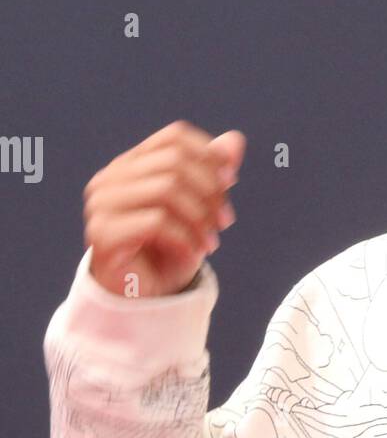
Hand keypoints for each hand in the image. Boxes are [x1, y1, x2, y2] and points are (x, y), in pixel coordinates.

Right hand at [84, 121, 245, 296]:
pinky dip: (185, 238)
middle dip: (209, 192)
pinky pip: (157, 222)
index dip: (209, 156)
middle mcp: (110, 178)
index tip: (230, 182)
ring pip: (167, 189)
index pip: (174, 137)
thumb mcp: (200, 209)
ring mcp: (101, 204)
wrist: (145, 300)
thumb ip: (213, 173)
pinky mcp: (102, 233)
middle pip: (174, 162)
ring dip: (200, 218)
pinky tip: (193, 253)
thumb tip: (235, 140)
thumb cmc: (169, 252)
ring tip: (212, 241)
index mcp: (130, 164)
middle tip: (224, 221)